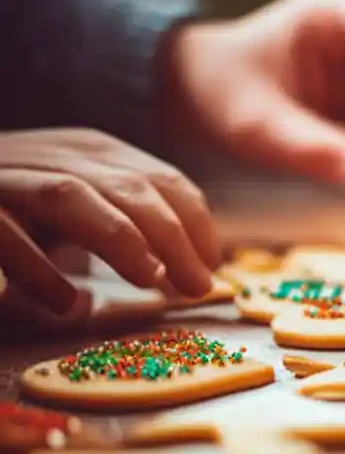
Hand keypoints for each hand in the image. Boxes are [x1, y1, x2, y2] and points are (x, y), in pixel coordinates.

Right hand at [0, 128, 217, 312]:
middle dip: (172, 237)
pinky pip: (1, 230)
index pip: (161, 178)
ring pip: (69, 195)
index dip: (196, 223)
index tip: (214, 268)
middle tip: (197, 286)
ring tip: (151, 282)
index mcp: (87, 151)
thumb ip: (126, 228)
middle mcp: (48, 153)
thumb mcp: (77, 216)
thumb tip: (192, 270)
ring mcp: (2, 175)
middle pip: (126, 185)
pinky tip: (68, 302)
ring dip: (118, 239)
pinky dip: (37, 267)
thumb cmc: (13, 220)